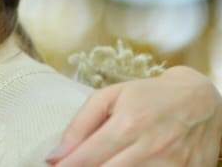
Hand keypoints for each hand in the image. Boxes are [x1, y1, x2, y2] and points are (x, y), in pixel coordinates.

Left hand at [47, 66, 221, 165]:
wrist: (199, 100)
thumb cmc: (148, 96)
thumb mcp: (110, 97)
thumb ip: (80, 124)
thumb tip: (56, 153)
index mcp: (128, 124)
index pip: (88, 156)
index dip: (67, 166)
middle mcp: (150, 148)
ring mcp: (171, 165)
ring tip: (99, 163)